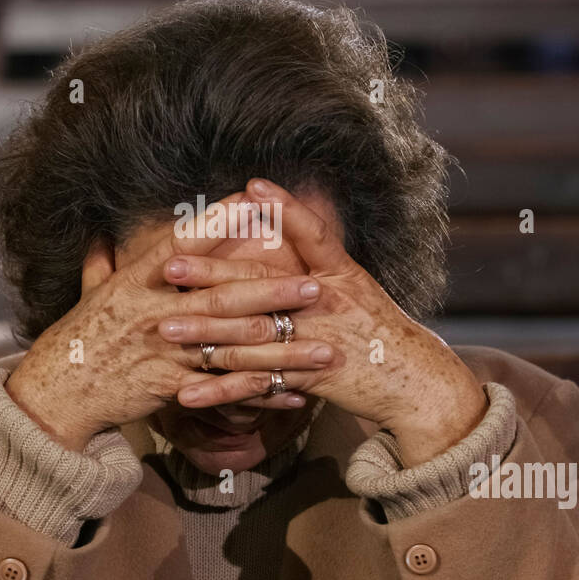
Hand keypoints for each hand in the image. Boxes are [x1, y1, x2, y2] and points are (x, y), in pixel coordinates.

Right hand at [5, 194, 334, 449]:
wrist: (55, 393)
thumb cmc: (73, 341)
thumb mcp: (85, 296)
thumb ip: (98, 265)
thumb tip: (98, 236)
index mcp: (136, 282)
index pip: (184, 244)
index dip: (221, 222)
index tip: (256, 201)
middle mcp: (155, 313)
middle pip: (224, 300)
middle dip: (274, 292)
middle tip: (316, 285)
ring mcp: (165, 352)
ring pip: (235, 350)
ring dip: (284, 350)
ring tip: (326, 349)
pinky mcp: (170, 388)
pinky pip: (225, 392)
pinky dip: (262, 394)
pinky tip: (295, 393)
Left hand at [163, 179, 486, 466]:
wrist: (414, 380)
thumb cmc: (377, 326)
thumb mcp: (354, 281)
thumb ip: (315, 251)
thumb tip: (281, 211)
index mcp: (339, 275)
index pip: (310, 235)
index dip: (283, 208)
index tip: (248, 187)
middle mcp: (328, 304)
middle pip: (263, 287)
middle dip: (211, 276)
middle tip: (169, 268)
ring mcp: (318, 343)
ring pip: (252, 338)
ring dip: (205, 334)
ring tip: (164, 328)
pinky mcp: (311, 381)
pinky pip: (258, 386)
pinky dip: (221, 391)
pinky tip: (187, 392)